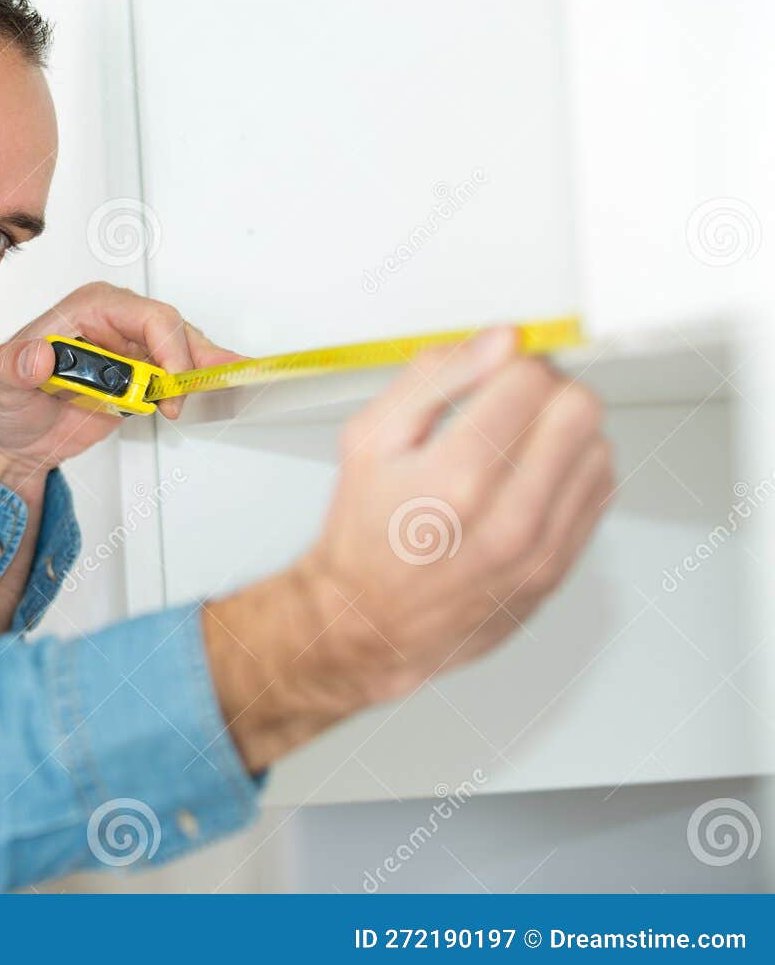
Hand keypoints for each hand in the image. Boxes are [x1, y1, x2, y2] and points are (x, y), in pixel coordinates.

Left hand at [0, 281, 242, 491]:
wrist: (3, 437)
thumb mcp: (0, 381)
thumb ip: (16, 366)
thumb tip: (39, 353)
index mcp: (87, 310)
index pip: (145, 316)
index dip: (168, 346)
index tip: (169, 382)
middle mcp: (114, 325)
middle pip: (172, 331)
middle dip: (193, 359)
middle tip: (197, 392)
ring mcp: (128, 354)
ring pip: (181, 351)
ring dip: (204, 369)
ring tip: (230, 384)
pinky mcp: (136, 382)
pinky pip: (176, 376)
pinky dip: (198, 382)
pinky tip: (222, 385)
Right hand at [204, 327, 613, 771]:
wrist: (370, 622)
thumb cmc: (365, 534)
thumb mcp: (368, 441)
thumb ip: (432, 379)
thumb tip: (498, 342)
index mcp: (457, 477)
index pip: (529, 379)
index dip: (508, 364)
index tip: (490, 374)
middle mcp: (509, 518)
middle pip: (579, 408)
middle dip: (546, 392)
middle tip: (511, 404)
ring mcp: (541, 549)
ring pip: (598, 446)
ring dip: (562, 433)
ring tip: (515, 448)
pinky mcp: (559, 568)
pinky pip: (600, 492)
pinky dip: (571, 473)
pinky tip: (530, 480)